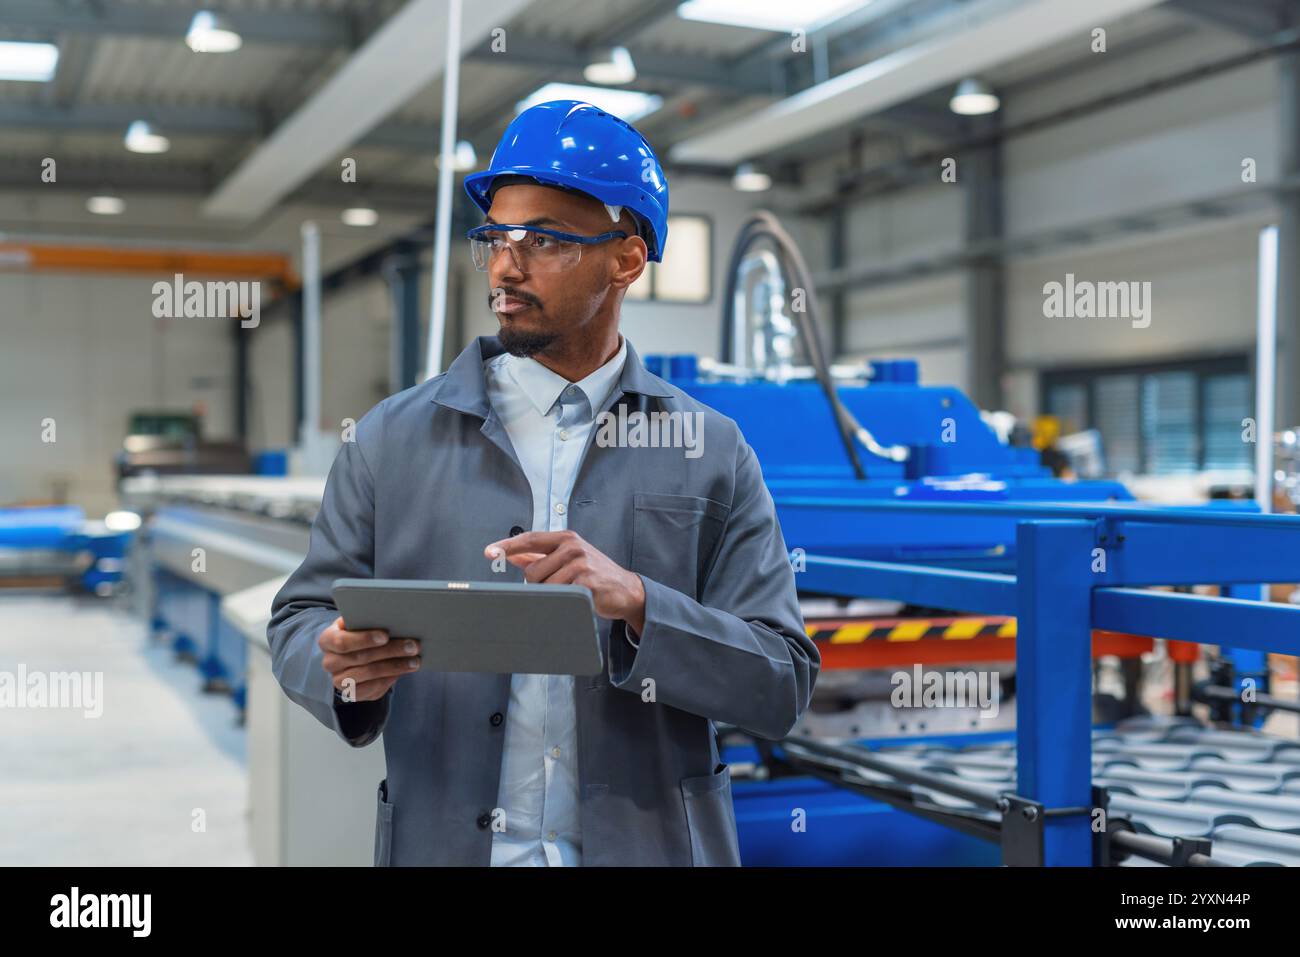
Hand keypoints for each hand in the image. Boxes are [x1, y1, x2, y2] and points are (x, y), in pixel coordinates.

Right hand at [318, 616, 420, 701]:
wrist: (353, 652)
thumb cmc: (358, 632)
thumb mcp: (358, 622)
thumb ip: (367, 619)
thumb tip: (391, 615)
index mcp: (327, 640)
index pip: (342, 642)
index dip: (364, 639)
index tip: (385, 635)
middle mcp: (329, 662)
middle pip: (360, 658)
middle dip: (390, 651)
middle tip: (413, 646)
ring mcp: (339, 681)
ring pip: (369, 675)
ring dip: (395, 667)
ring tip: (415, 660)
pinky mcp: (352, 694)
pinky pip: (372, 689)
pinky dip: (390, 679)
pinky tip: (404, 671)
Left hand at [484, 530, 645, 632]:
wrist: (626, 590)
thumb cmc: (595, 574)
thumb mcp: (568, 559)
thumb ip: (539, 556)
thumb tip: (511, 555)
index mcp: (566, 538)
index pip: (529, 539)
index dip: (506, 546)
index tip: (489, 552)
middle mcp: (572, 546)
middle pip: (532, 570)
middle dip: (538, 584)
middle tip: (559, 587)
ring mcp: (580, 563)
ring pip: (544, 585)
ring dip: (551, 595)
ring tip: (570, 593)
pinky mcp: (586, 581)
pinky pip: (558, 595)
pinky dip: (560, 601)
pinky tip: (575, 599)